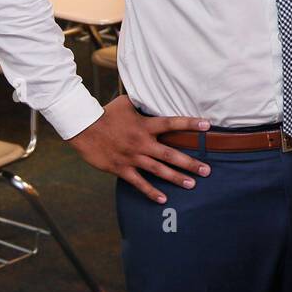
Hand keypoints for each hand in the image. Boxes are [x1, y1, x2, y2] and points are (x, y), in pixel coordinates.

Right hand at [68, 95, 210, 202]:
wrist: (83, 128)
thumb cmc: (105, 113)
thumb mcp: (125, 103)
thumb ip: (141, 103)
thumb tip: (151, 92)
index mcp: (145, 125)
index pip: (172, 123)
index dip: (190, 124)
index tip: (208, 126)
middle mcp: (142, 143)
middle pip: (170, 154)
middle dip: (190, 163)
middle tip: (207, 171)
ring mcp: (132, 157)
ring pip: (158, 170)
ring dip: (176, 178)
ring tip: (192, 184)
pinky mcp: (121, 168)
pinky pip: (139, 182)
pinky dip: (151, 192)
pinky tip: (163, 199)